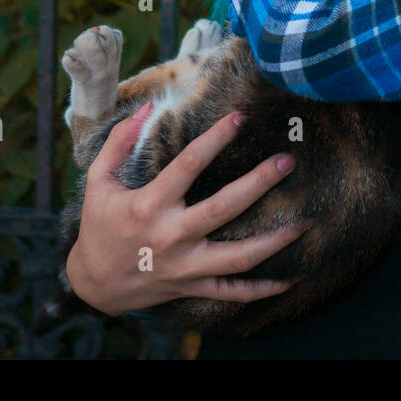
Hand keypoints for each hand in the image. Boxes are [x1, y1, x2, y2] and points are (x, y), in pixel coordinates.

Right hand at [66, 101, 309, 315]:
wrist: (94, 283)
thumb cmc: (99, 226)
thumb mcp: (98, 181)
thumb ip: (119, 142)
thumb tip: (145, 107)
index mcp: (149, 205)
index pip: (188, 165)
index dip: (216, 139)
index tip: (239, 118)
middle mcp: (172, 236)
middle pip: (224, 208)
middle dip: (259, 183)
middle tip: (287, 162)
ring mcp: (186, 266)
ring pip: (239, 257)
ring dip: (275, 241)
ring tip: (306, 221)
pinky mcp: (193, 287)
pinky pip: (234, 293)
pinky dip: (264, 289)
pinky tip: (292, 279)